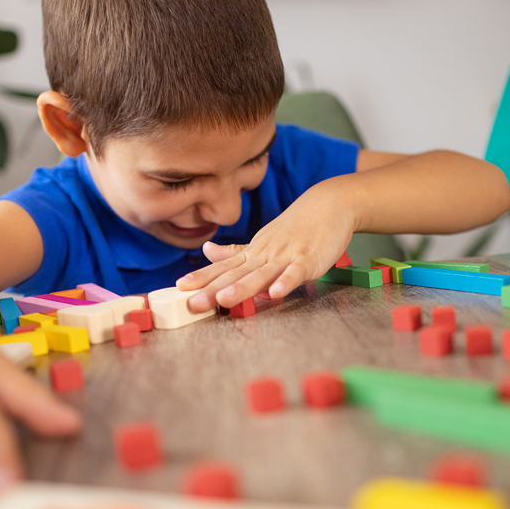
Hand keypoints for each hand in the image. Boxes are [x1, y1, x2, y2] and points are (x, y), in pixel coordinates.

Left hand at [178, 184, 354, 310]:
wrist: (329, 205)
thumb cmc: (296, 227)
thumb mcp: (263, 240)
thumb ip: (236, 251)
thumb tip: (206, 251)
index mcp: (254, 252)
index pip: (223, 267)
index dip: (202, 277)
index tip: (180, 288)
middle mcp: (265, 254)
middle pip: (237, 274)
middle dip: (214, 289)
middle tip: (193, 303)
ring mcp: (287, 256)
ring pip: (262, 274)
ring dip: (243, 287)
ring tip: (225, 300)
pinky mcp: (309, 260)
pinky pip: (296, 273)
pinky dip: (286, 283)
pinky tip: (276, 295)